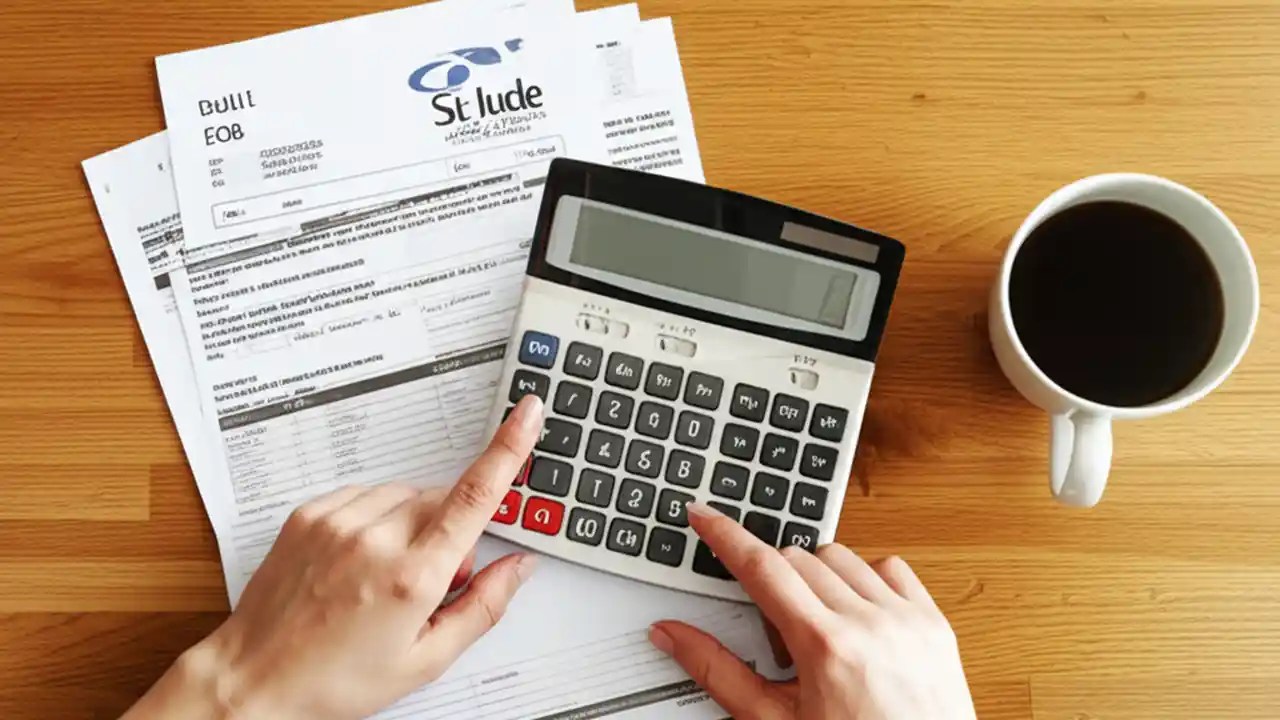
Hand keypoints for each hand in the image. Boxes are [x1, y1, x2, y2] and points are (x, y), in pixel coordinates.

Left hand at [123, 394, 544, 719]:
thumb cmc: (334, 679)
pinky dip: (374, 520)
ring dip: (410, 524)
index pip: (475, 496)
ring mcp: (337, 522)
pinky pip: (365, 495)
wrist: (254, 678)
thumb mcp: (425, 660)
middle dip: (449, 532)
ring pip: (404, 496)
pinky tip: (359, 560)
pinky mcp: (309, 514)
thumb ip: (483, 606)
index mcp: (412, 577)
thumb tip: (519, 567)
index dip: (509, 449)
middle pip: (441, 501)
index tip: (528, 413)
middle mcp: (374, 539)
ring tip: (385, 575)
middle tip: (429, 581)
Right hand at [649, 504, 975, 719]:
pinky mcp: (934, 622)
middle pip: (797, 558)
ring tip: (816, 629)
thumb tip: (673, 636)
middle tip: (773, 630)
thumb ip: (718, 671)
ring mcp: (907, 618)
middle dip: (772, 580)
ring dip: (817, 577)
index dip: (725, 535)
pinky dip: (866, 580)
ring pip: (841, 556)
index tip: (704, 516)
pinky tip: (856, 615)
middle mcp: (870, 623)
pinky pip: (891, 569)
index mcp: (826, 646)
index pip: (762, 567)